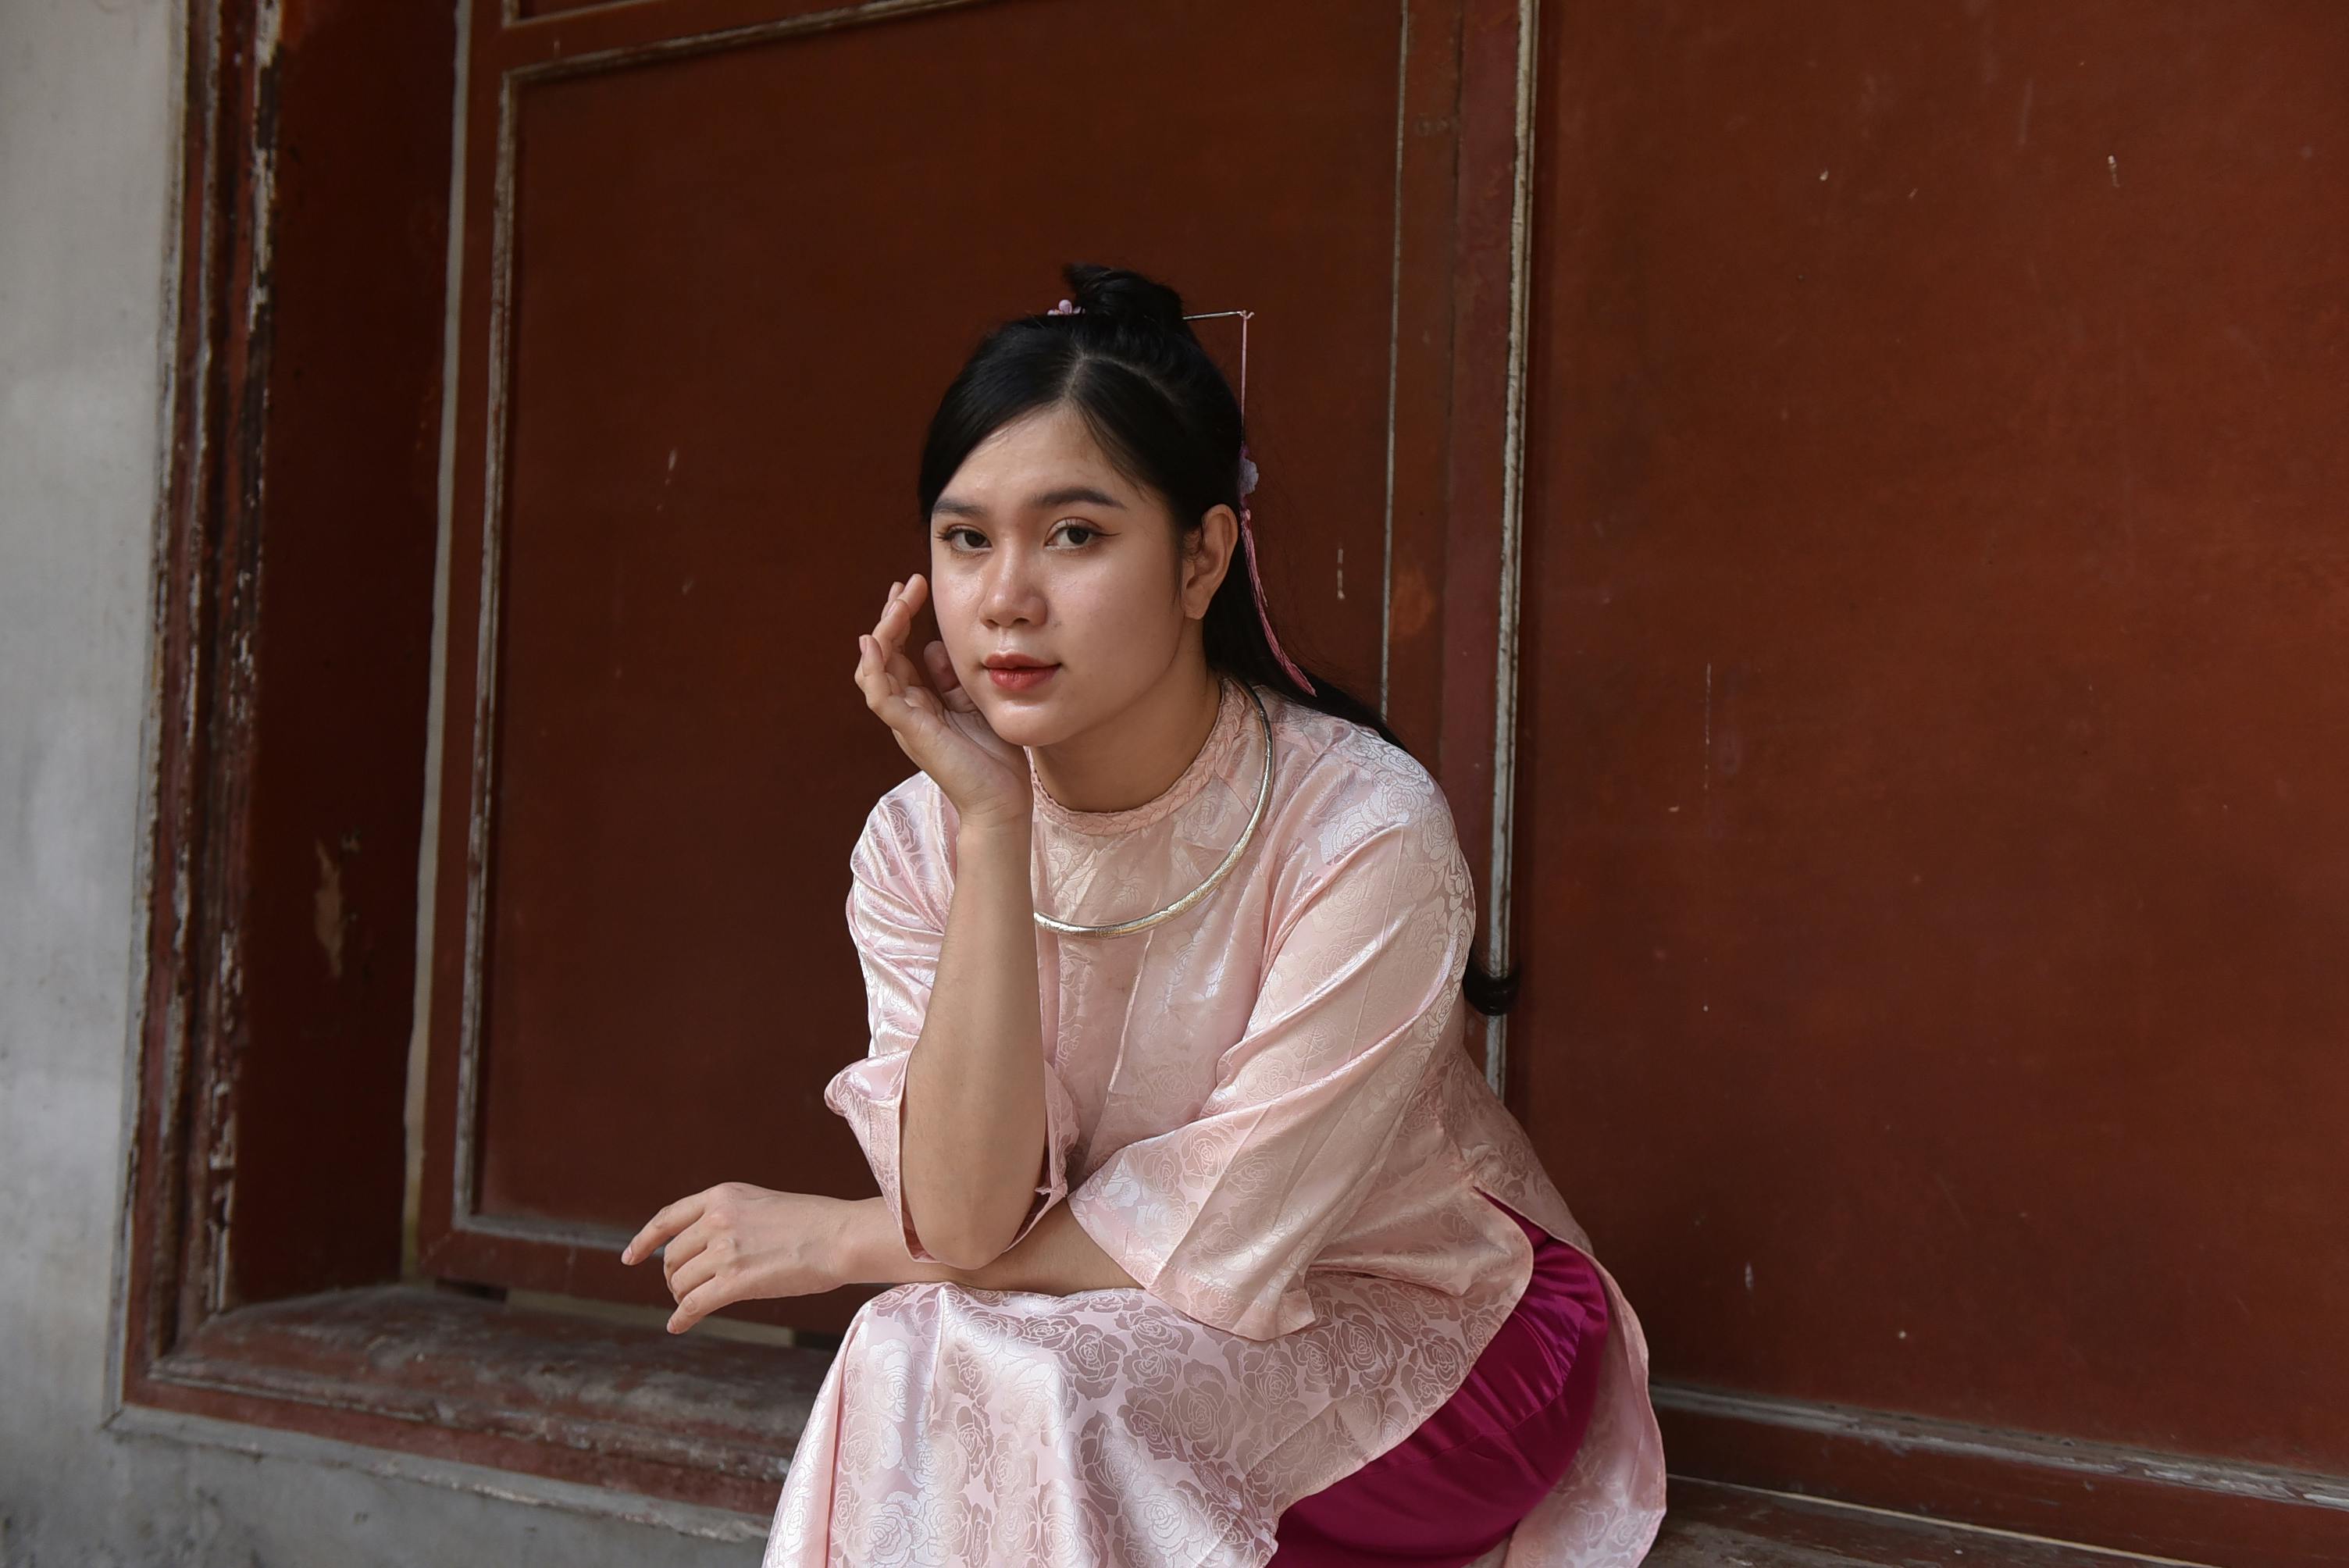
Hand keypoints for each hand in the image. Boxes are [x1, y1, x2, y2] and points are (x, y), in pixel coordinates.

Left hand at [619, 1183, 858, 1333]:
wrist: (840, 1237)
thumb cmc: (812, 1224)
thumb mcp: (760, 1204)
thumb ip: (728, 1217)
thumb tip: (701, 1248)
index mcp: (721, 1196)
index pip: (667, 1219)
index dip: (644, 1241)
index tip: (630, 1258)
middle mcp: (716, 1220)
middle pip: (673, 1257)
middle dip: (673, 1277)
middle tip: (684, 1290)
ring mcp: (725, 1251)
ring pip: (681, 1282)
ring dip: (681, 1297)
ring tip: (693, 1304)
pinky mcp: (735, 1281)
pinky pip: (693, 1305)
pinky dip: (681, 1318)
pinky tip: (678, 1325)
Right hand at [855, 574, 1030, 830]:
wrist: (1003, 801)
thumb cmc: (993, 758)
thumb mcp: (972, 704)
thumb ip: (951, 679)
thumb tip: (934, 646)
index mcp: (920, 703)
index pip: (898, 653)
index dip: (900, 619)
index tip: (912, 587)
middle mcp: (906, 710)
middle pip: (883, 656)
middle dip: (891, 616)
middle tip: (906, 585)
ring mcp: (905, 722)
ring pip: (874, 671)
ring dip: (882, 633)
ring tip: (897, 604)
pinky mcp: (911, 732)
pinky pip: (880, 697)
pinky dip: (873, 669)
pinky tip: (875, 642)